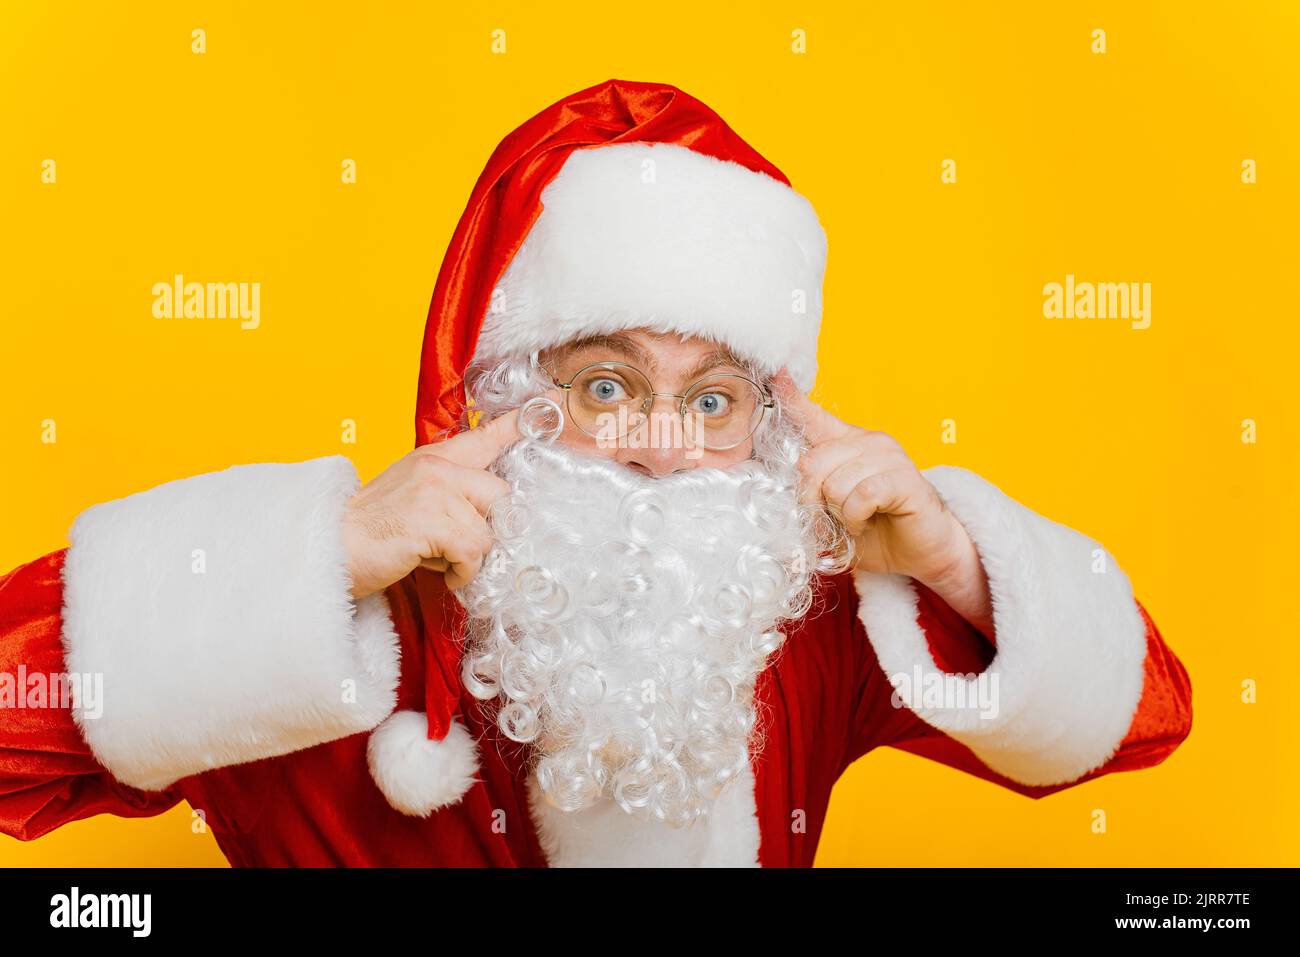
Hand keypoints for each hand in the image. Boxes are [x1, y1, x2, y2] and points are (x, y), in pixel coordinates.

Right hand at [341, 398, 546, 599]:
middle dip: (486, 529)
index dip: (519, 424)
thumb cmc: (371, 531)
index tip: (551, 400)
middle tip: (456, 547)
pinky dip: (462, 572)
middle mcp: (437, 467)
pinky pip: (473, 551)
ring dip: (468, 557)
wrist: (329, 547)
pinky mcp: (431, 521)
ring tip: (438, 560)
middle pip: (499, 495)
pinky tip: (442, 573)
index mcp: (433, 457)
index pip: (484, 435)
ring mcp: (434, 491)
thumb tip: (488, 516)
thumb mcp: (411, 496)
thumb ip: (448, 493)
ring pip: (487, 530)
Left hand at [771, 369, 974, 589]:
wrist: (921, 552)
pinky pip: (860, 497)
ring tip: (854, 522)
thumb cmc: (876, 530)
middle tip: (829, 520)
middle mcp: (868, 442)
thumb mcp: (834, 510)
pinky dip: (856, 519)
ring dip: (838, 515)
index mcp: (847, 444)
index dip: (793, 397)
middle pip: (812, 463)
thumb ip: (812, 492)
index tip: (777, 374)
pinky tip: (865, 523)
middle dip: (811, 502)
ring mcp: (888, 456)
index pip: (814, 415)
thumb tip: (786, 488)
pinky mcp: (903, 478)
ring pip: (834, 484)